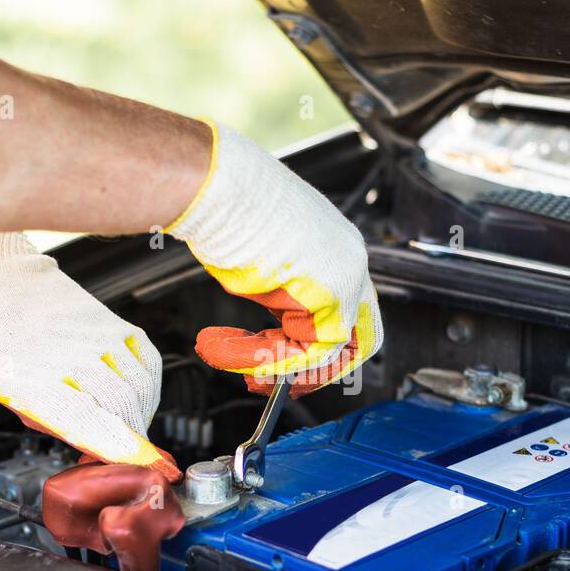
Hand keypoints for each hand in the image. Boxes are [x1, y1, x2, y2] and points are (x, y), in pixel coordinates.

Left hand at [0, 232, 177, 490]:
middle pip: (123, 411)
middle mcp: (68, 354)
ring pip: (140, 387)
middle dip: (127, 447)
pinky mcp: (106, 319)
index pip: (86, 419)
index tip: (147, 469)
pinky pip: (147, 359)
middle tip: (103, 463)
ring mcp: (93, 334)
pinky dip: (149, 386)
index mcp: (25, 374)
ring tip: (119, 434)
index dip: (121, 448)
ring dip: (139, 418)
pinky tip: (134, 398)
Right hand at [167, 122, 382, 396]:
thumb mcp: (262, 264)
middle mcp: (348, 261)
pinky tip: (226, 347)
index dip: (315, 350)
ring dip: (272, 366)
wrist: (214, 187)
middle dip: (311, 373)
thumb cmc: (227, 211)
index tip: (283, 367)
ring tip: (227, 357)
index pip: (347, 316)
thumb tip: (274, 336)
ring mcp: (346, 275)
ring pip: (329, 351)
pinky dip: (265, 359)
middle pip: (355, 340)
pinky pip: (311, 349)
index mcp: (336, 249)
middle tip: (267, 383)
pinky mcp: (335, 290)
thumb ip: (281, 298)